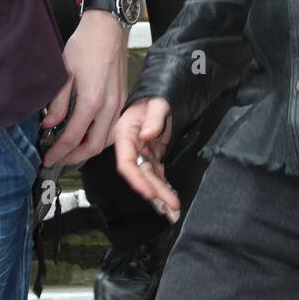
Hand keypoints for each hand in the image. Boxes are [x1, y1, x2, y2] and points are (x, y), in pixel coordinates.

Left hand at [40, 9, 127, 166]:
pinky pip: (114, 128)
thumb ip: (57, 103)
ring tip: (71, 150)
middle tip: (58, 159)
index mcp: (92, 100)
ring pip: (107, 141)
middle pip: (93, 146)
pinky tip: (89, 135)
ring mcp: (119, 103)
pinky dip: (101, 138)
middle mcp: (109, 106)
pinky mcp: (123, 99)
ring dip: (89, 149)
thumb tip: (50, 124)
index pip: (73, 137)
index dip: (59, 152)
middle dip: (73, 158)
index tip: (48, 158)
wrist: (107, 28)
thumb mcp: (63, 72)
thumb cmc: (86, 45)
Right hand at [114, 97, 179, 220]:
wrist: (163, 93)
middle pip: (140, 174)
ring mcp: (142, 151)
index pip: (126, 163)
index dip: (137, 180)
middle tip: (170, 205)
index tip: (150, 193)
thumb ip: (154, 117)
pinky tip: (170, 196)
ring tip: (173, 206)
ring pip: (150, 176)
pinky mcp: (153, 153)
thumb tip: (147, 135)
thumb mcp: (157, 102)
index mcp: (125, 134)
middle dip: (155, 190)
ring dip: (161, 191)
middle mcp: (131, 146)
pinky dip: (163, 184)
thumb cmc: (156, 95)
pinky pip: (157, 172)